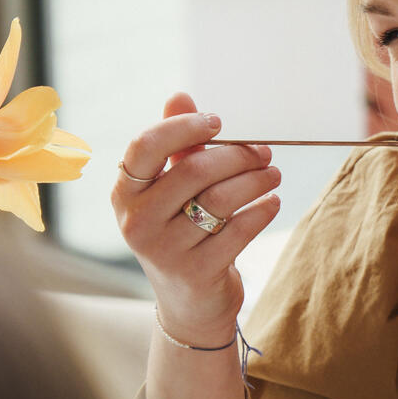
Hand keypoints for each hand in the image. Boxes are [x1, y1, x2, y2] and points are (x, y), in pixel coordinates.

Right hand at [112, 92, 279, 342]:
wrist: (188, 303)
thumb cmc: (181, 231)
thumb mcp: (170, 190)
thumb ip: (176, 145)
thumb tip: (180, 95)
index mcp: (124, 194)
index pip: (145, 147)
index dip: (183, 127)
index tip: (218, 122)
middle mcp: (137, 222)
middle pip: (194, 170)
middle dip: (238, 155)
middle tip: (263, 152)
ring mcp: (165, 250)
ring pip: (222, 198)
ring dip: (256, 179)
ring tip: (273, 173)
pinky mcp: (198, 272)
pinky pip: (240, 229)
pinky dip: (263, 210)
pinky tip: (272, 202)